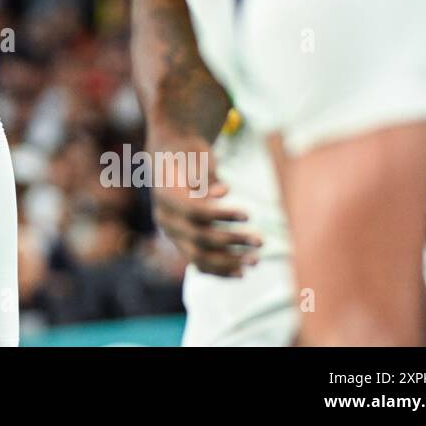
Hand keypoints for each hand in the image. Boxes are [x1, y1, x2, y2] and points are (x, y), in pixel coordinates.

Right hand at [149, 138, 262, 276]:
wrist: (170, 158)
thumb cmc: (188, 152)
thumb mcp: (195, 154)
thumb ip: (207, 175)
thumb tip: (222, 192)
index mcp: (164, 194)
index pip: (194, 211)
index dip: (221, 215)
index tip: (248, 215)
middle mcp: (165, 217)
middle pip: (198, 237)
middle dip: (231, 241)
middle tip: (261, 241)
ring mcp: (171, 233)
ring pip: (198, 256)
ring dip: (229, 262)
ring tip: (256, 261)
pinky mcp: (181, 242)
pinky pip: (198, 262)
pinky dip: (219, 270)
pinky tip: (240, 273)